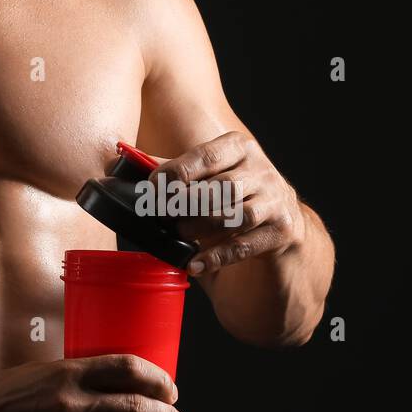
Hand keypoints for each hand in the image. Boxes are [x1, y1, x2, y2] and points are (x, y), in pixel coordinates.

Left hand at [152, 131, 305, 276]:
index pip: (205, 157)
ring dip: (201, 227)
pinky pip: (244, 246)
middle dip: (186, 204)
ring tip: (179, 235)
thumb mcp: (213, 173)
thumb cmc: (236, 193)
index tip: (152, 189)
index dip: (175, 173)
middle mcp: (262, 171)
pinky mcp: (280, 231)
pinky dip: (217, 257)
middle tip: (163, 216)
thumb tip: (130, 158)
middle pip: (220, 188)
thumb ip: (177, 167)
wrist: (282, 220)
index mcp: (241, 148)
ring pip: (235, 216)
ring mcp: (275, 201)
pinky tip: (195, 264)